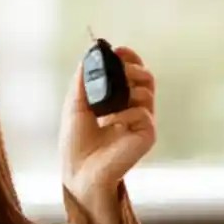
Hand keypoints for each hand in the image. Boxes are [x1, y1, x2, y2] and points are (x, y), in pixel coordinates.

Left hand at [59, 45, 157, 200]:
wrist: (79, 172)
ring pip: (146, 91)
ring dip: (124, 92)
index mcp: (119, 100)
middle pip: (145, 77)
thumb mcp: (75, 106)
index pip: (132, 72)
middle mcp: (134, 108)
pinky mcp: (147, 134)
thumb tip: (89, 55)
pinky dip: (124, 114)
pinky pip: (143, 112)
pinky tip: (111, 125)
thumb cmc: (77, 144)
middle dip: (131, 68)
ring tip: (104, 109)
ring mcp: (143, 121)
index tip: (118, 51)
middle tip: (117, 71)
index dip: (129, 58)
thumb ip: (83, 81)